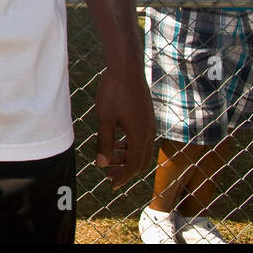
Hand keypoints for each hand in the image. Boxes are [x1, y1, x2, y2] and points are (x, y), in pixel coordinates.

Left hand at [93, 64, 155, 189]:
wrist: (126, 67)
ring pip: (141, 149)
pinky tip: (116, 140)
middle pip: (140, 160)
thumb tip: (102, 164)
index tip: (111, 185)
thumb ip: (104, 142)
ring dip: (126, 156)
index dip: (123, 177)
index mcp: (140, 136)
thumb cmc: (113, 91)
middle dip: (125, 169)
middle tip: (109, 174)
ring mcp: (149, 123)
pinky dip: (130, 144)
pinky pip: (141, 138)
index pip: (134, 165)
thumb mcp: (105, 118)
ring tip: (110, 158)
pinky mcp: (146, 116)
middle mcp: (149, 132)